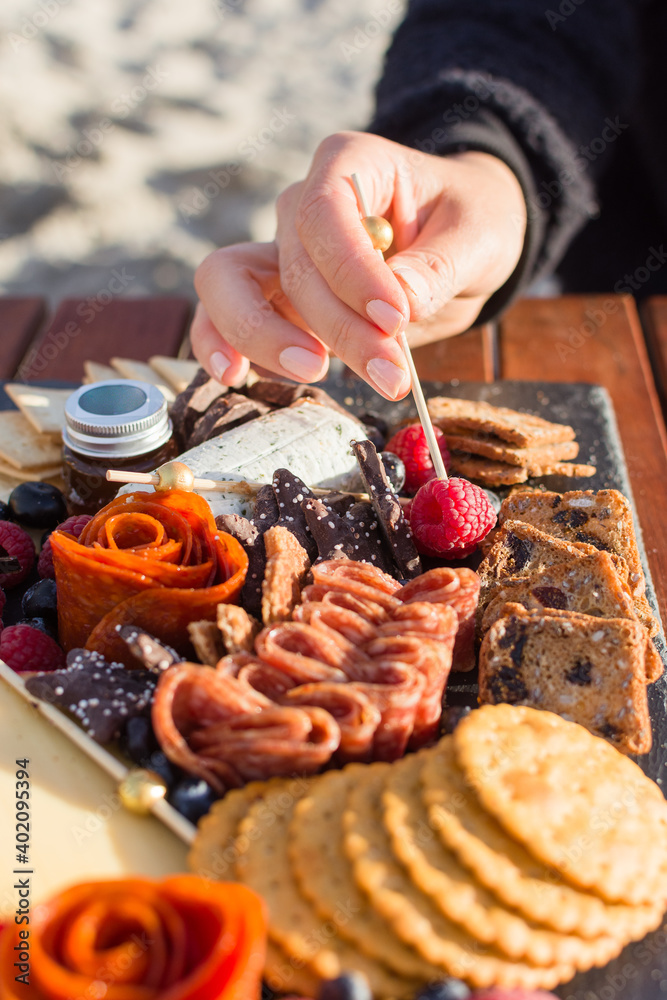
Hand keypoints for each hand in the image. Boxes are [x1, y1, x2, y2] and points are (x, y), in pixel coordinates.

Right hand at [192, 131, 525, 398]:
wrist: (458, 244)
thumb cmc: (469, 222)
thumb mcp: (479, 235)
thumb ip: (438, 267)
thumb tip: (398, 306)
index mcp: (349, 166)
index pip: (324, 213)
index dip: (352, 272)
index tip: (395, 319)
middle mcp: (302, 205)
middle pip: (289, 264)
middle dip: (336, 328)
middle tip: (388, 374)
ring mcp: (280, 255)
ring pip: (230, 286)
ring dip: (266, 338)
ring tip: (315, 374)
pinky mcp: (275, 302)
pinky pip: (223, 319)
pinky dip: (222, 346)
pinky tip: (237, 375)